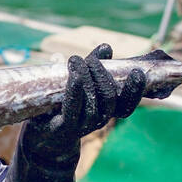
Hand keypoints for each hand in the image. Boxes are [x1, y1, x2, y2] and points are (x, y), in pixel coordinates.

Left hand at [20, 44, 145, 163]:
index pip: (127, 104)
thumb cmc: (66, 104)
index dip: (134, 90)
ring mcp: (82, 125)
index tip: (137, 72)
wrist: (44, 133)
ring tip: (76, 60)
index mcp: (107, 111)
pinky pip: (73, 107)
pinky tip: (75, 75)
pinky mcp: (65, 126)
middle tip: (91, 60)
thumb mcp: (82, 84)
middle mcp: (99, 120)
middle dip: (102, 75)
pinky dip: (76, 89)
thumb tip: (106, 47)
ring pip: (92, 101)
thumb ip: (95, 66)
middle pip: (108, 98)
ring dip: (86, 77)